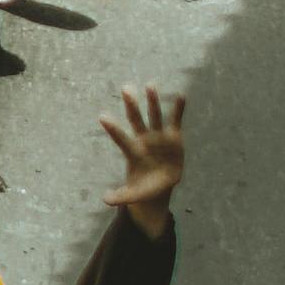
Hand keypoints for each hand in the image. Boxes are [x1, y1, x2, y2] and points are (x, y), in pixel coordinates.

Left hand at [99, 83, 185, 242]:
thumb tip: (105, 200)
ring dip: (153, 101)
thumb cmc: (144, 187)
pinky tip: (181, 95)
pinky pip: (176, 120)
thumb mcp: (133, 195)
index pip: (121, 139)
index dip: (113, 129)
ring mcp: (159, 137)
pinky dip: (178, 109)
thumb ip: (121, 196)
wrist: (161, 183)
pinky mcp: (173, 137)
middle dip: (132, 105)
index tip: (102, 117)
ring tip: (150, 85)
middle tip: (125, 88)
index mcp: (134, 153)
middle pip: (137, 120)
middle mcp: (145, 140)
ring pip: (155, 116)